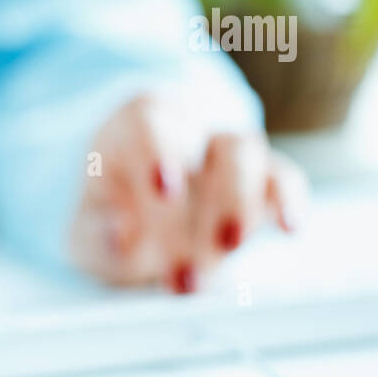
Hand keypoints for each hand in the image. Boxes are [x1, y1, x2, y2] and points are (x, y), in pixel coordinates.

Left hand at [69, 94, 307, 292]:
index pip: (149, 121)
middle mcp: (186, 129)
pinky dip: (289, 202)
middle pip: (208, 145)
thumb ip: (97, 233)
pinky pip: (282, 179)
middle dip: (211, 201)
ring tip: (226, 249)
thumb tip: (118, 234)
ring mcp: (225, 151)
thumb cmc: (107, 215)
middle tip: (199, 255)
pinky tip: (290, 228)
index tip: (165, 190)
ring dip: (239, 206)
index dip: (159, 151)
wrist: (130, 214)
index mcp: (132, 128)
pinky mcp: (258, 179)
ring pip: (245, 155)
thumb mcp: (87, 228)